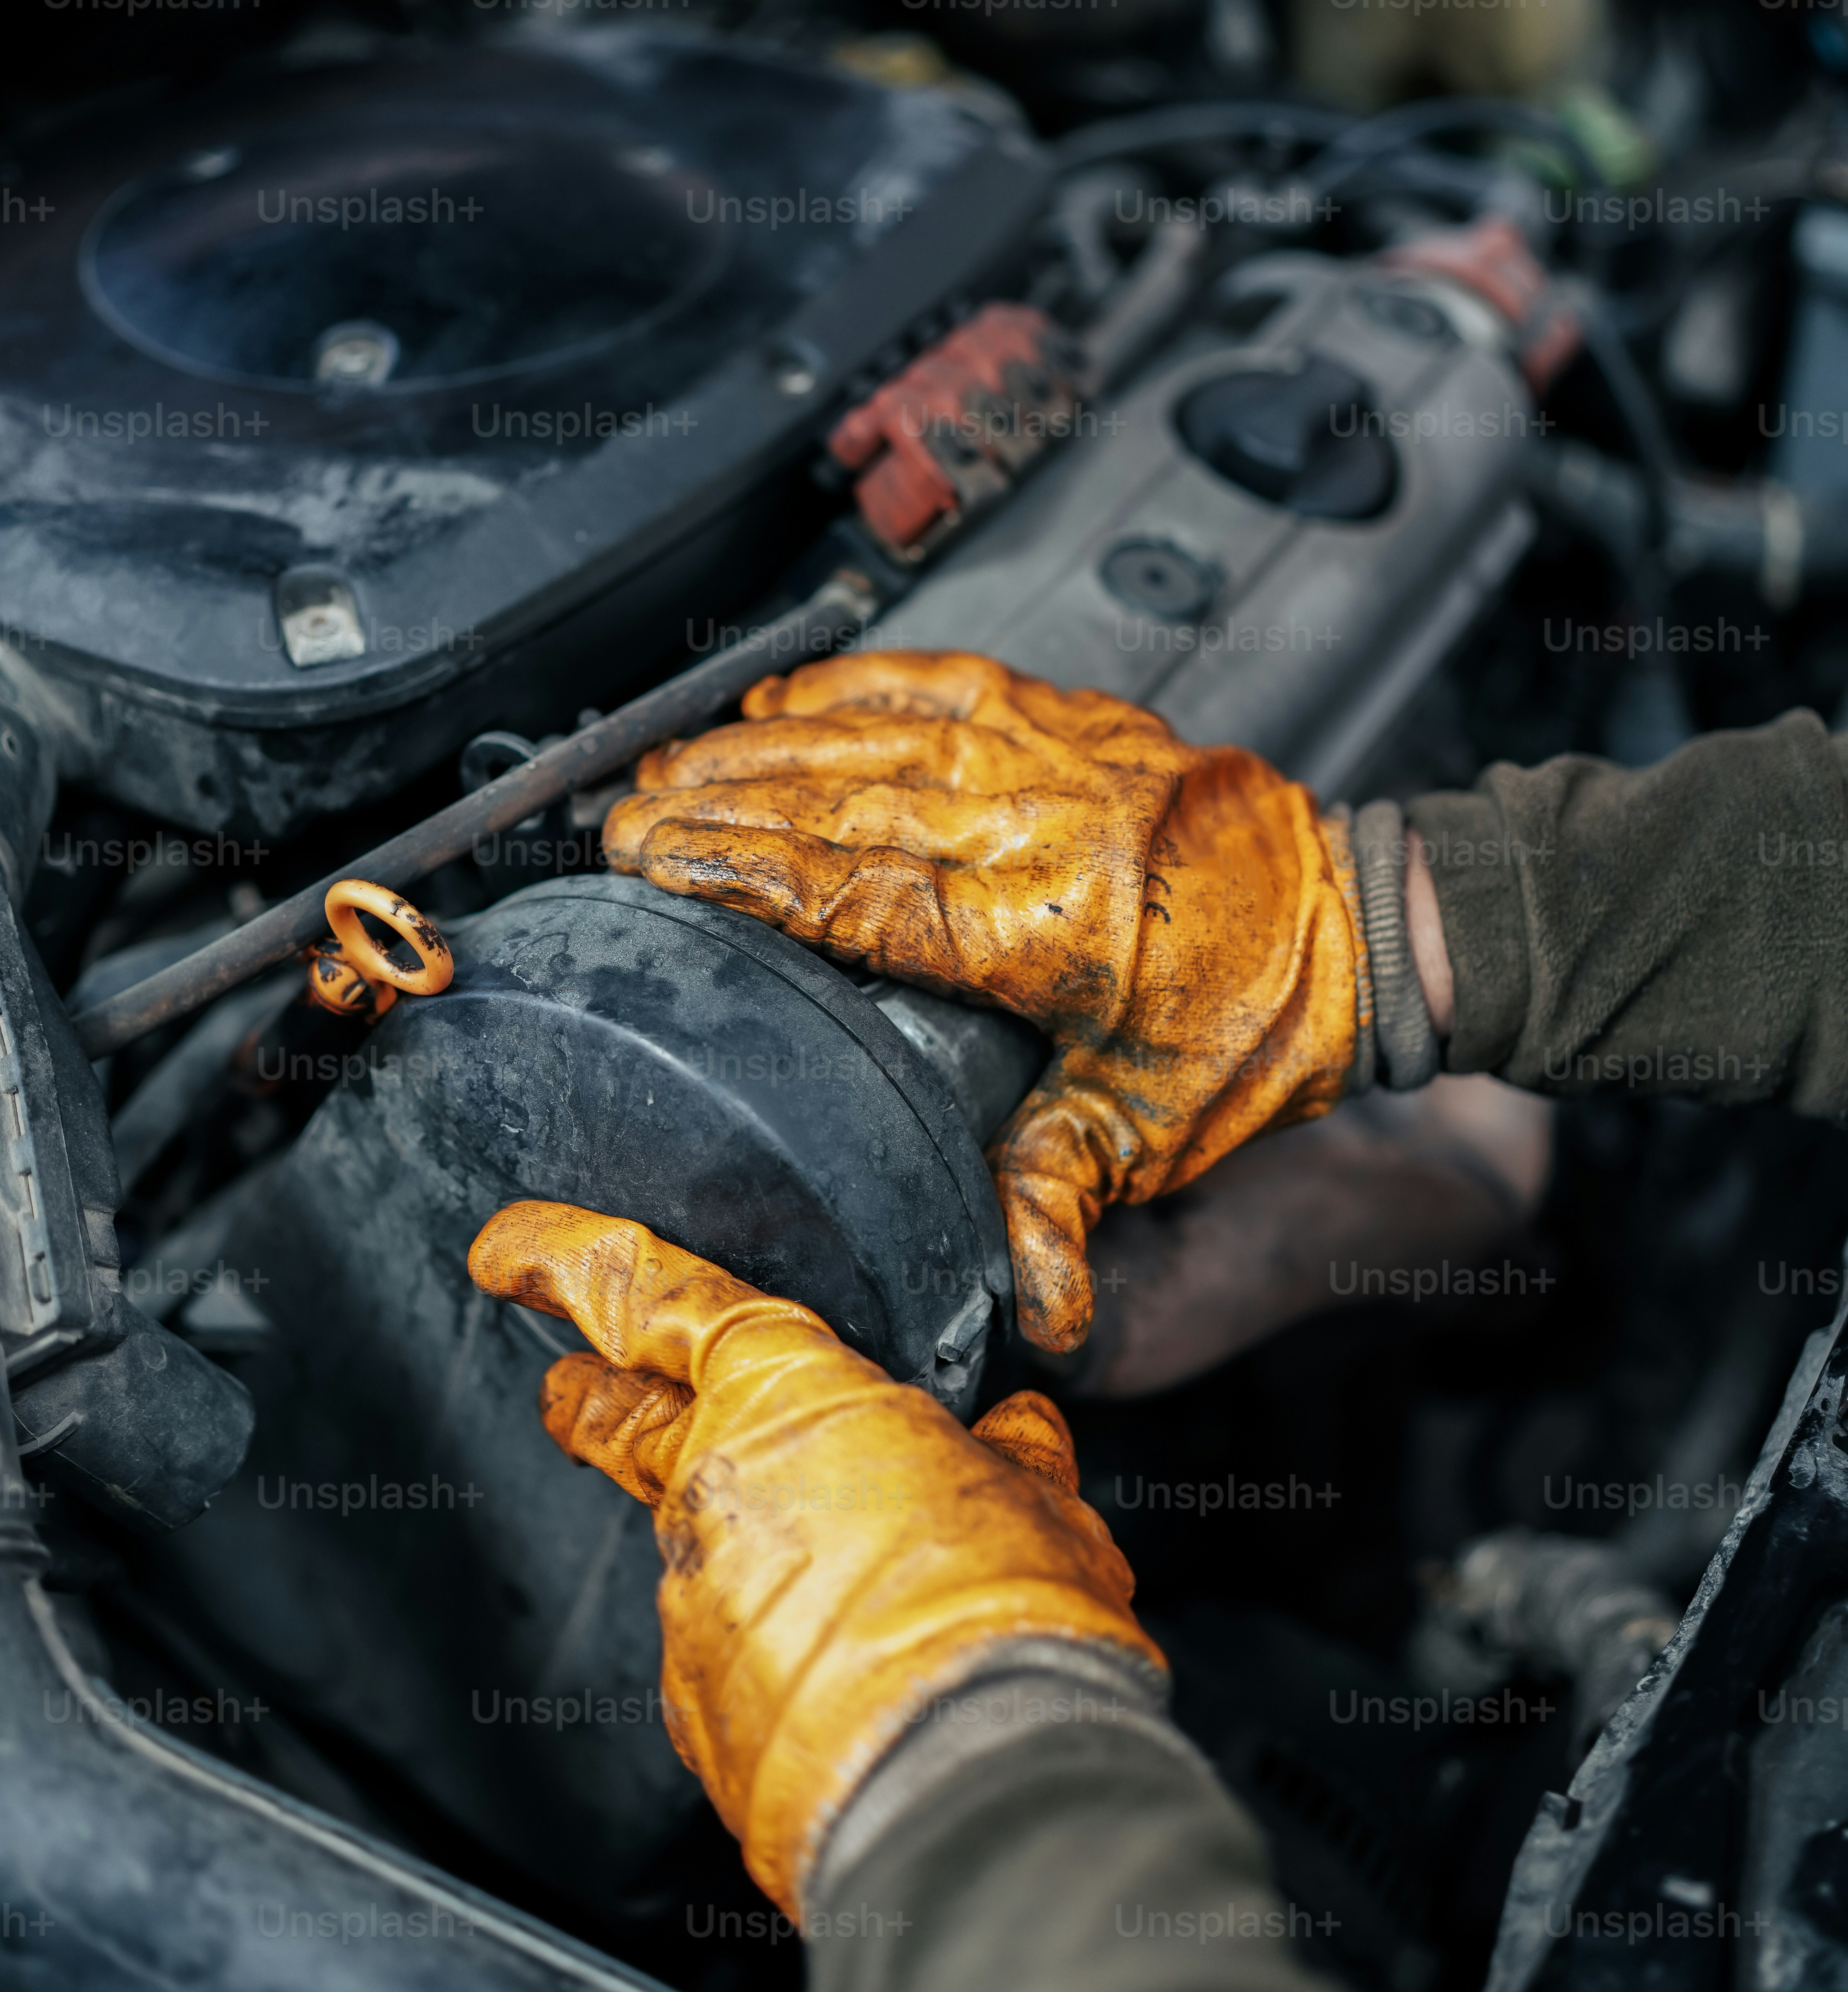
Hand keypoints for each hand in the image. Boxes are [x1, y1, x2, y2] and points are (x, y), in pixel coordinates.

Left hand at [467, 1199, 1163, 1918]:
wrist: (974, 1782)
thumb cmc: (1007, 1613)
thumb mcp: (1038, 1507)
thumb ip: (1010, 1460)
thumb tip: (1019, 1434)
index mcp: (788, 1400)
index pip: (655, 1300)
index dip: (573, 1258)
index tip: (506, 1249)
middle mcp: (712, 1491)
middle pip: (621, 1424)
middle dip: (590, 1400)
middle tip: (568, 1388)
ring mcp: (691, 1606)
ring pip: (700, 1554)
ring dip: (758, 1561)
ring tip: (857, 1602)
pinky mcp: (696, 1713)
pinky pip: (724, 1658)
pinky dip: (771, 1659)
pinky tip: (843, 1687)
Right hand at [602, 650, 1367, 1350]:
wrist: (1365, 928)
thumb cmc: (1258, 1028)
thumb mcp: (1151, 1130)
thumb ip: (1064, 1200)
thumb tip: (1032, 1312)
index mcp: (1039, 926)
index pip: (848, 888)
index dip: (737, 869)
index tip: (651, 859)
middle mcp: (1039, 823)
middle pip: (840, 800)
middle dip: (718, 803)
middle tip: (627, 816)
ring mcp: (1059, 756)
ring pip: (877, 731)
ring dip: (764, 742)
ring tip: (676, 759)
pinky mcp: (1080, 720)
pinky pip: (947, 679)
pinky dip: (860, 680)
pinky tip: (789, 693)